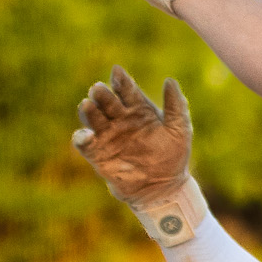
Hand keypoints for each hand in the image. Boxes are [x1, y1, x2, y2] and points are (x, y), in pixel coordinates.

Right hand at [74, 67, 192, 207]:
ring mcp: (108, 136)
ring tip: (88, 105)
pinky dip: (81, 137)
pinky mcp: (98, 154)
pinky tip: (86, 134)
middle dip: (100, 93)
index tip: (117, 73)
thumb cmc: (173, 157)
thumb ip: (176, 105)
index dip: (120, 80)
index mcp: (139, 109)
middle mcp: (120, 119)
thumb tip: (169, 81)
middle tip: (98, 89)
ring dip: (88, 110)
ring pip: (92, 117)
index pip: (126, 89)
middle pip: (105, 100)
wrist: (163, 188)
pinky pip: (84, 143)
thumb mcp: (180, 129)